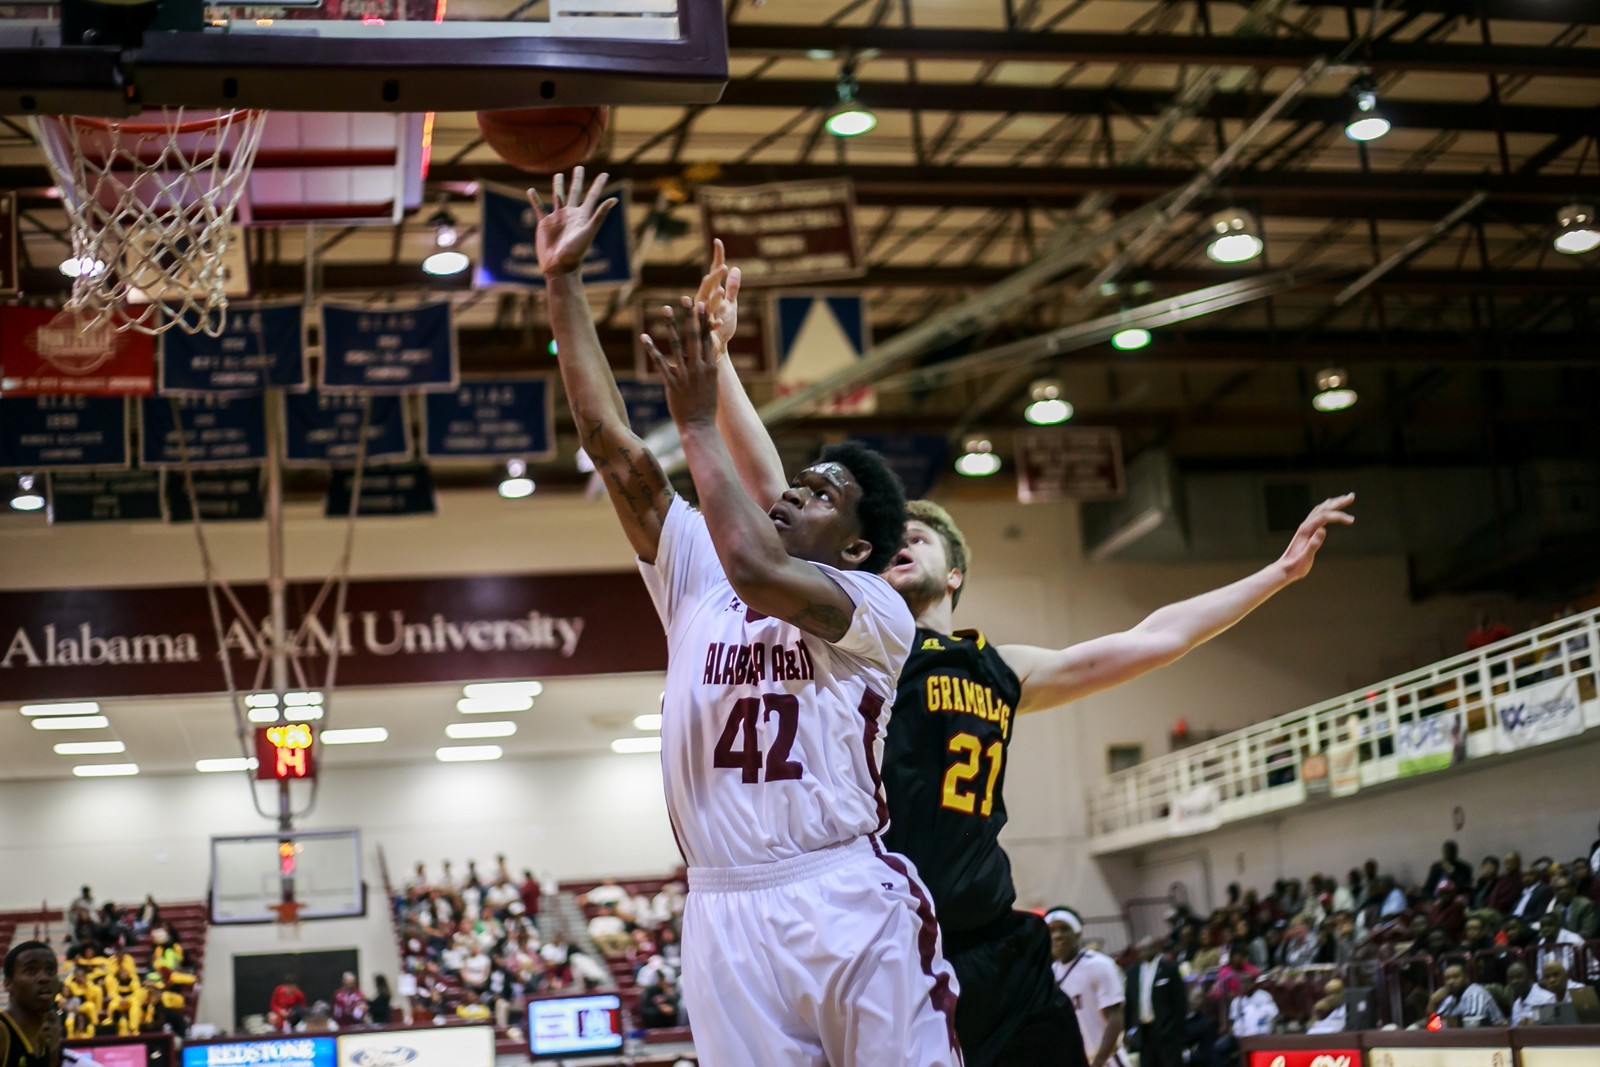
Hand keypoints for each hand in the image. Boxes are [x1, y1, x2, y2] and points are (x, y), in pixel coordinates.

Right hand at [528, 167, 616, 276]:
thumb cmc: (576, 252)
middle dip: (578, 180)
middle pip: (575, 192)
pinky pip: (539, 207)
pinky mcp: (545, 223)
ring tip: (558, 175)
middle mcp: (571, 214)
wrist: (559, 266)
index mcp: (583, 216)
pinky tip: (530, 190)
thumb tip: (614, 199)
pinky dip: (535, 199)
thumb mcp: (588, 231)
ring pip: (557, 196)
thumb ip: (599, 215)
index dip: (599, 184)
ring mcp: (558, 218)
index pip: (592, 196)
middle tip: (579, 167)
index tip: (605, 173)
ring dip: (557, 186)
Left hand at [642, 302, 718, 428]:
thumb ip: (707, 369)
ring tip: (665, 309)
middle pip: (694, 337)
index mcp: (711, 366)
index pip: (708, 339)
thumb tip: (705, 358)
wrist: (700, 426)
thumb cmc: (705, 407)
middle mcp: (699, 367)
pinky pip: (660, 363)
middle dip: (689, 316)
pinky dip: (651, 349)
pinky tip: (644, 337)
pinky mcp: (673, 384)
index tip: (701, 305)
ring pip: (677, 345)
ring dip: (670, 325)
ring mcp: (686, 375)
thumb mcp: (711, 385)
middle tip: (685, 298)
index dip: (703, 321)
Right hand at [693, 238, 741, 354]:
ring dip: (714, 299)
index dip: (716, 257)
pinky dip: (714, 324)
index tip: (718, 241)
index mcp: (710, 294)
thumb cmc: (721, 327)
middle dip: (714, 277)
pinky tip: (720, 321)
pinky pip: (709, 327)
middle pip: (708, 286)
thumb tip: (735, 268)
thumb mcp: (730, 305)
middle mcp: (704, 302)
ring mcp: (704, 317)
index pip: (714, 273)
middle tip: (723, 267)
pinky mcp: (706, 333)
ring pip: (707, 306)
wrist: (713, 351)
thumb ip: (733, 288)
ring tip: (721, 291)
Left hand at [1277, 492, 1353, 580]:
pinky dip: (1327, 509)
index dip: (1338, 516)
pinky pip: (1318, 515)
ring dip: (1333, 503)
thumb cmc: (1295, 566)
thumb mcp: (1305, 558)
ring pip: (1320, 510)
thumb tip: (1323, 530)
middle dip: (1338, 502)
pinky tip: (1332, 510)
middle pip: (1323, 509)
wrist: (1284, 569)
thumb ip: (1313, 545)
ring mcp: (1305, 528)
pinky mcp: (1307, 532)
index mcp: (1306, 531)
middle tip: (1352, 496)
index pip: (1324, 516)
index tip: (1351, 520)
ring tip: (1346, 499)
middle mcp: (1305, 526)